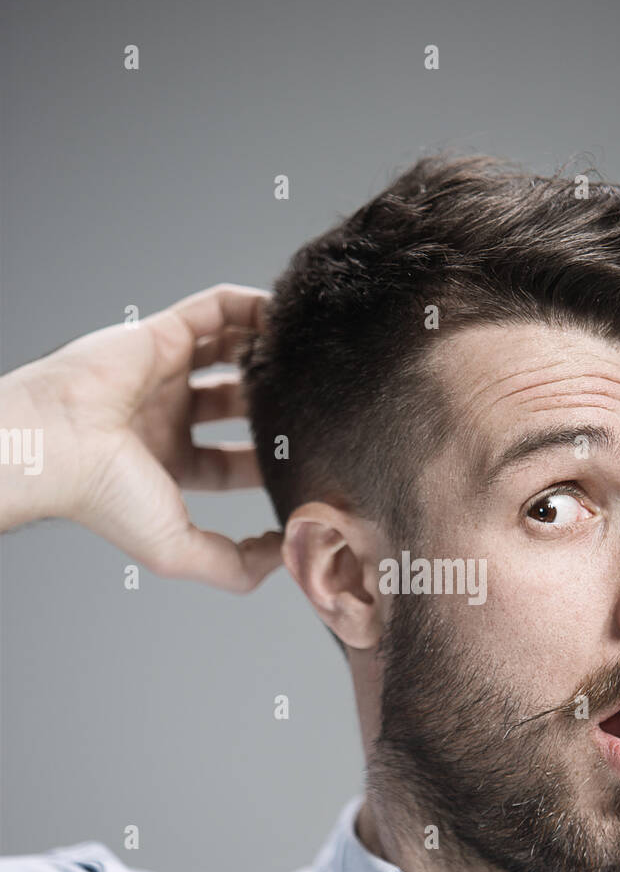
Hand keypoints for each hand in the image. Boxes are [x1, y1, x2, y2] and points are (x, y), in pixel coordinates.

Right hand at [0, 283, 282, 591]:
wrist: (54, 443)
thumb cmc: (102, 496)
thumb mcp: (177, 550)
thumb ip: (234, 565)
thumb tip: (283, 557)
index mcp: (166, 464)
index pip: (231, 464)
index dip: (267, 464)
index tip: (305, 464)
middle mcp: (164, 416)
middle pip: (232, 405)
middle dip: (270, 406)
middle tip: (312, 408)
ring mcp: (161, 373)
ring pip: (225, 353)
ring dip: (263, 353)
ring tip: (306, 360)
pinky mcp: (159, 334)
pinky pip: (211, 309)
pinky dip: (247, 306)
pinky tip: (283, 317)